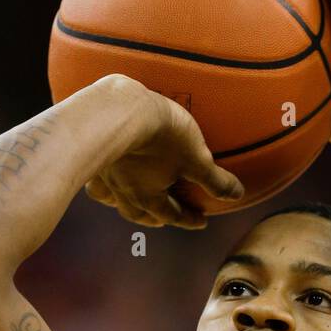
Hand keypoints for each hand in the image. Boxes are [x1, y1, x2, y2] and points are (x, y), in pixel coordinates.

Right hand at [86, 84, 243, 228]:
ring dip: (129, 206)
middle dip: (158, 217)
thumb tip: (238, 195)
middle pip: (142, 213)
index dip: (189, 218)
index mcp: (149, 197)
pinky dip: (104, 188)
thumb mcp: (196, 157)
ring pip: (116, 201)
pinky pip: (97, 182)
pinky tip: (105, 183)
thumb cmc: (161, 135)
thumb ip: (215, 179)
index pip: (172, 215)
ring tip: (136, 202)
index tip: (202, 221)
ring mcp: (105, 177)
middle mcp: (124, 193)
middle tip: (168, 217)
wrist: (117, 108)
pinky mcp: (92, 158)